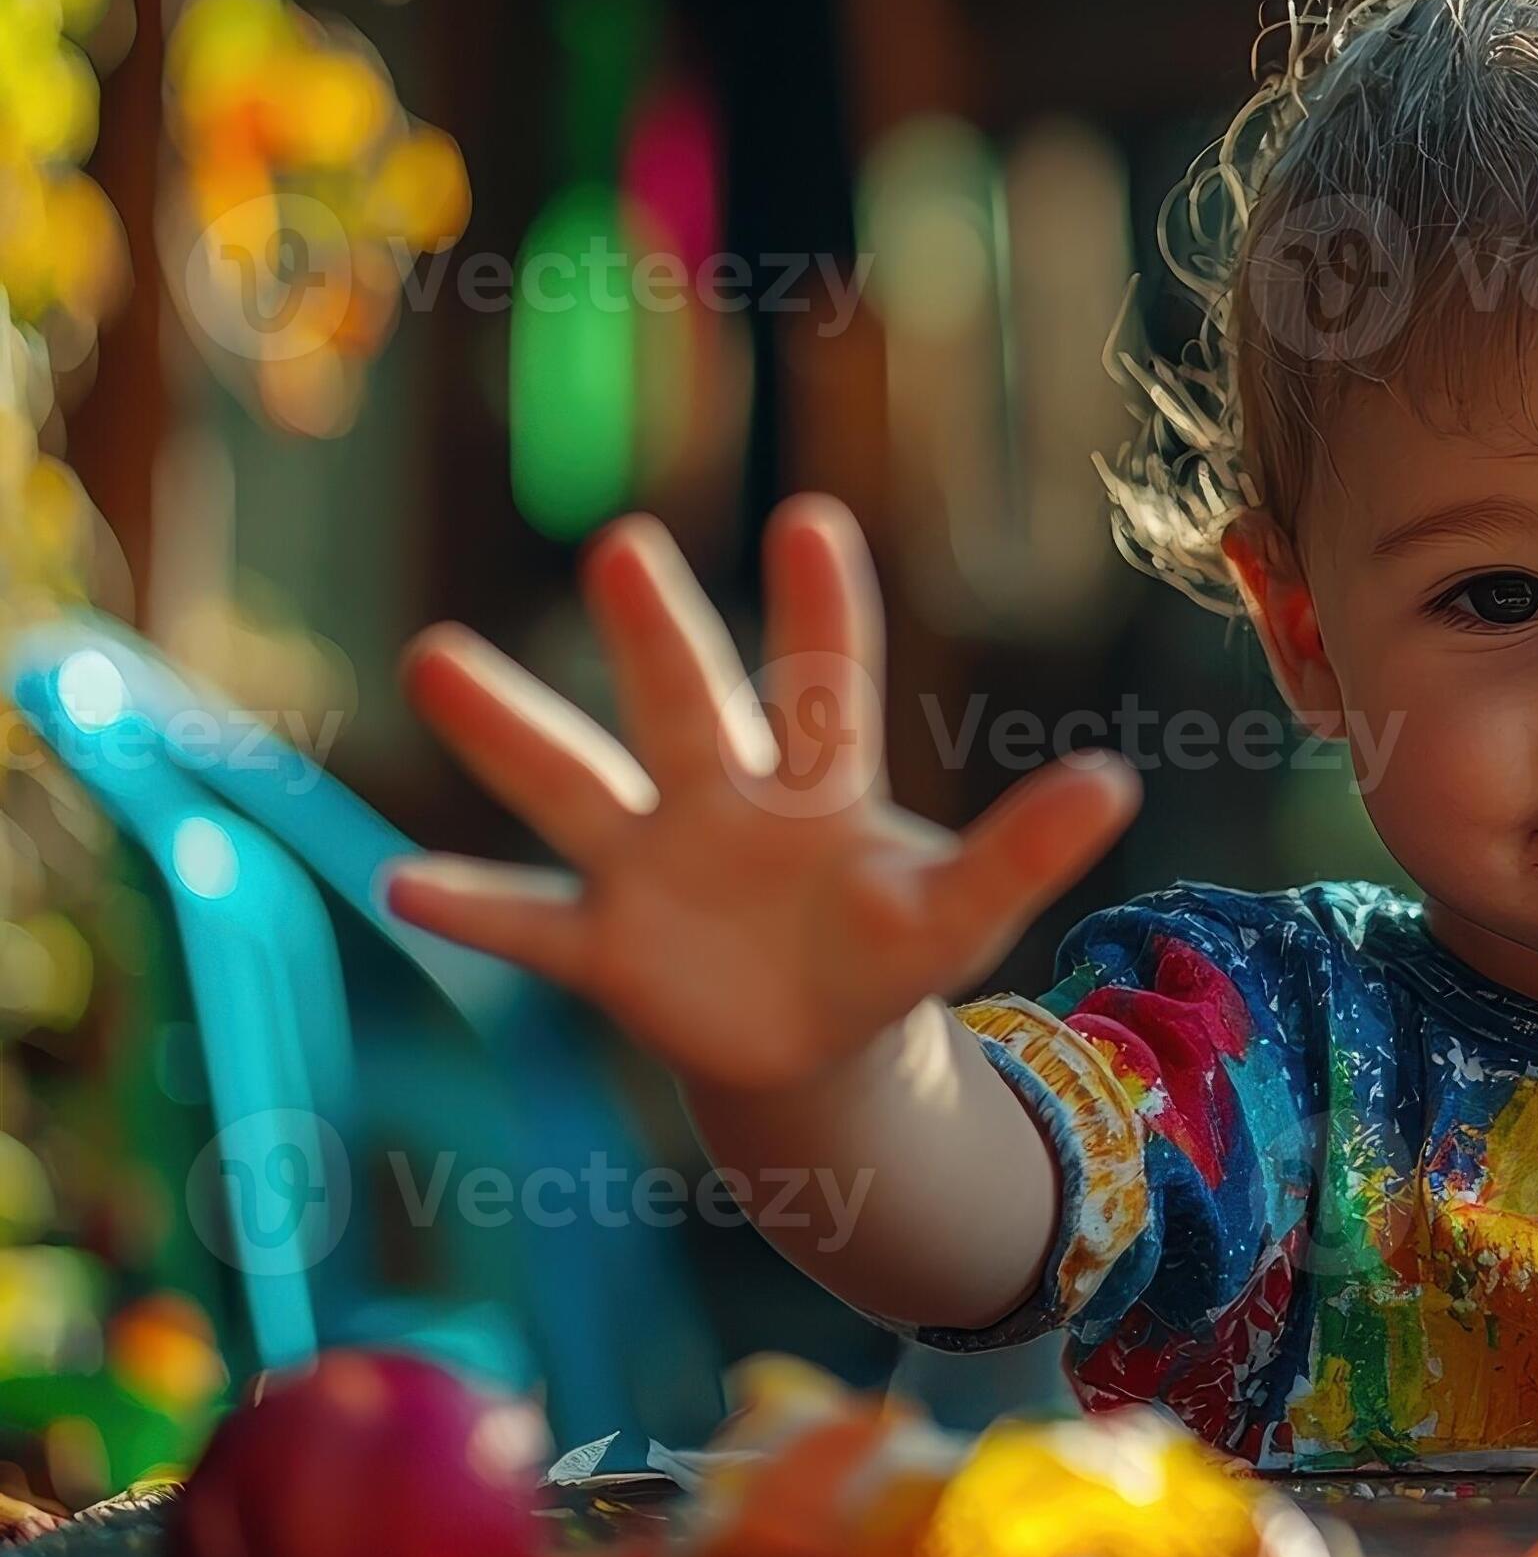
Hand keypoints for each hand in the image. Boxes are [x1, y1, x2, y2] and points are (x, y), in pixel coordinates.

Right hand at [386, 496, 1140, 1097]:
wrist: (810, 1038)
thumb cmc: (887, 948)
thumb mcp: (965, 909)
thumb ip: (1027, 847)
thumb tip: (1116, 779)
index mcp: (815, 784)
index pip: (824, 682)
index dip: (823, 611)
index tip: (815, 518)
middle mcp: (719, 800)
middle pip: (685, 705)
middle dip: (658, 636)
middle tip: (626, 544)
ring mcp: (651, 866)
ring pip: (573, 784)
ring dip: (508, 728)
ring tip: (435, 657)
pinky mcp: (607, 948)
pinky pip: (533, 922)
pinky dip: (476, 905)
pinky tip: (402, 882)